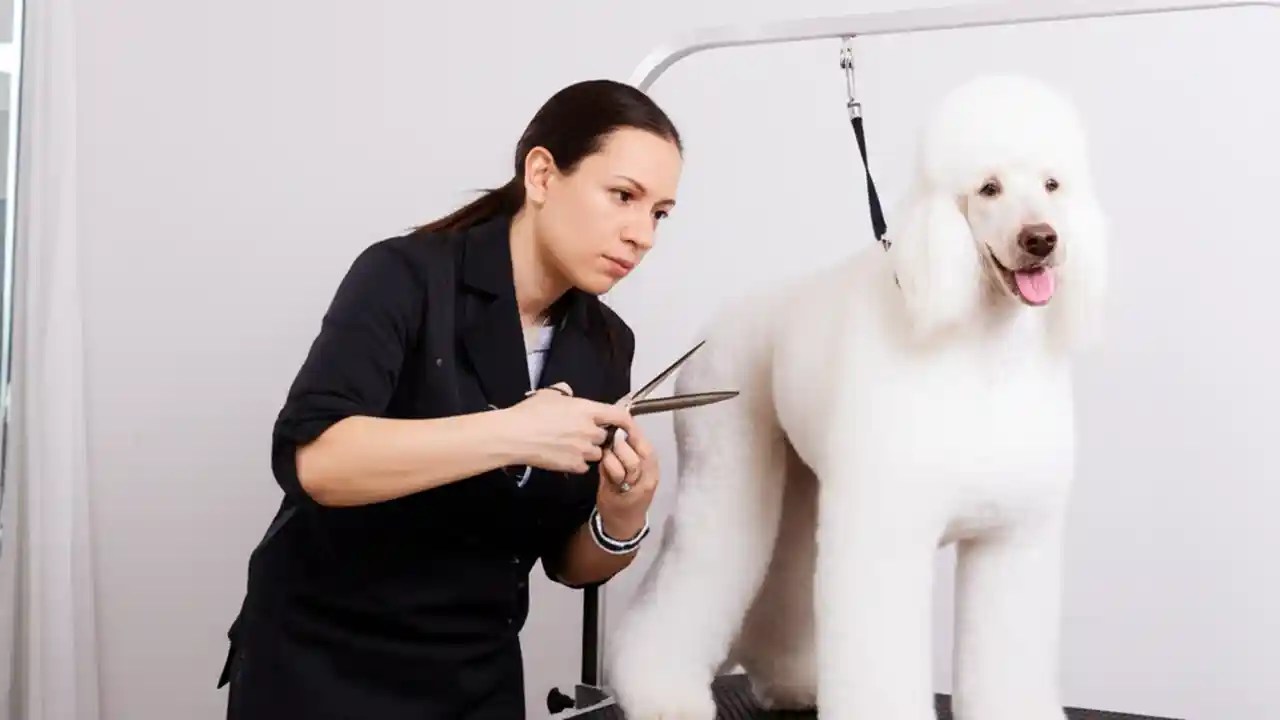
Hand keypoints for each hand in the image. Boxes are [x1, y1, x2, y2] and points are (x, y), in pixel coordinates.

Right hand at [499, 382, 636, 473]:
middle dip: (597, 436)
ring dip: (588, 451)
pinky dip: (578, 463)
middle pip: (606, 436)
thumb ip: (564, 392)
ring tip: (571, 446)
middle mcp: (590, 430)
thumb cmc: (530, 413)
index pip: (618, 415)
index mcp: (587, 410)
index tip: (625, 424)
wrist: (515, 436)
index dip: (625, 420)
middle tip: (582, 434)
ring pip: (597, 453)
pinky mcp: (574, 465)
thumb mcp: (549, 394)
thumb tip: (568, 393)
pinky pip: (584, 466)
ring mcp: (583, 449)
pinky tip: (565, 457)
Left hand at [596, 422, 658, 539]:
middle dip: (622, 444)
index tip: (619, 425)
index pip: (646, 446)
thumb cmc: (628, 490)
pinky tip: (602, 464)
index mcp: (652, 468)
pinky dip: (608, 466)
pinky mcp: (622, 495)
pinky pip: (616, 476)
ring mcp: (637, 488)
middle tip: (609, 439)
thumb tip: (617, 428)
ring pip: (630, 465)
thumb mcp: (634, 470)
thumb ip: (628, 452)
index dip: (633, 433)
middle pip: (639, 454)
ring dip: (614, 455)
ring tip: (605, 452)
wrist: (624, 521)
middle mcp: (648, 477)